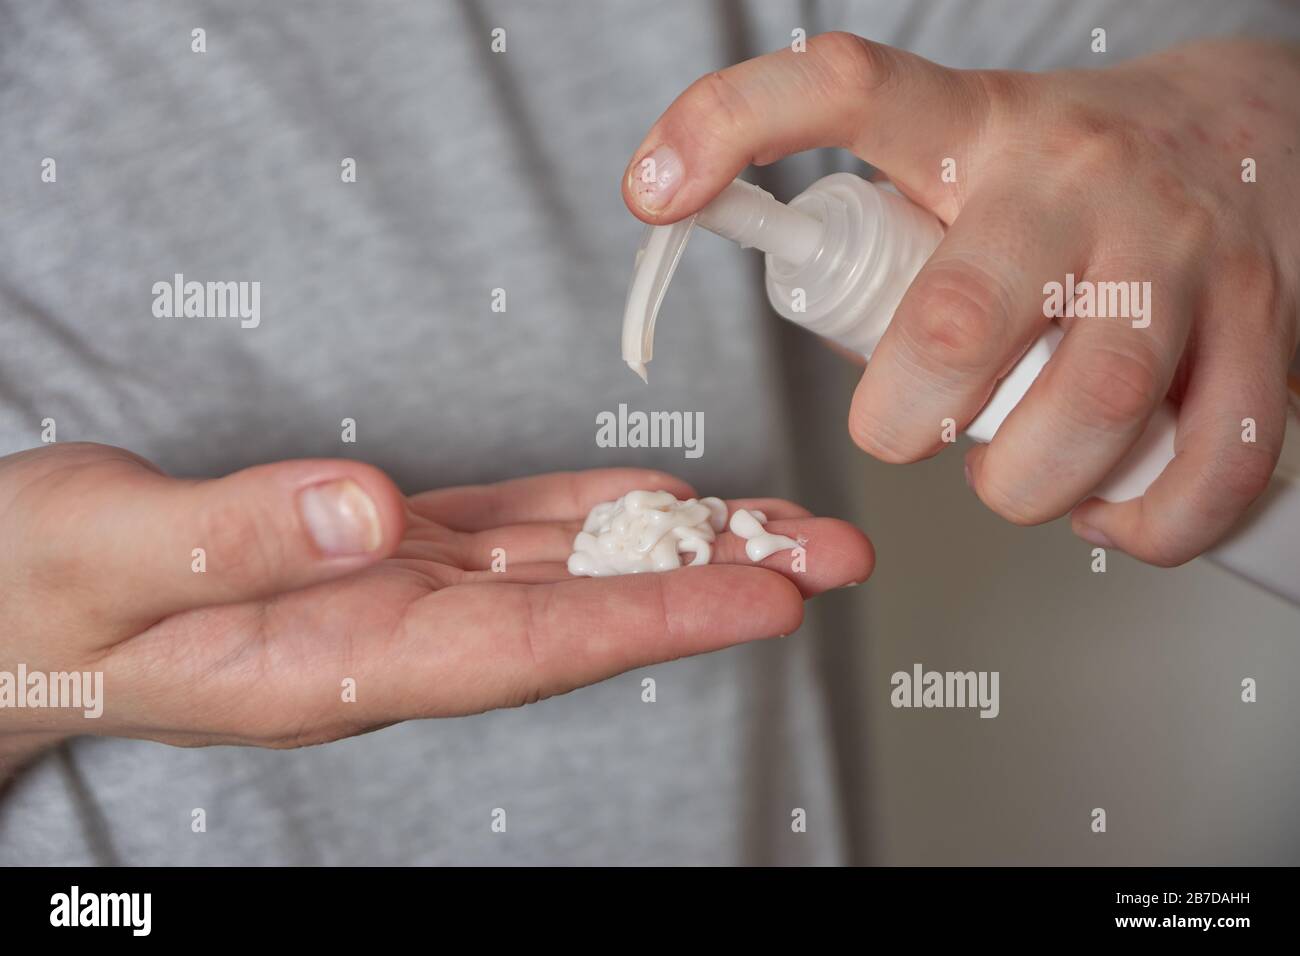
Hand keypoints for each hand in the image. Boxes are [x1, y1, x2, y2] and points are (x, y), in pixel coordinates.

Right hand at [0, 443, 870, 770]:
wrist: (9, 604)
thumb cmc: (40, 595)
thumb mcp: (102, 556)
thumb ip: (228, 538)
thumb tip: (359, 512)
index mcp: (330, 660)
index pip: (522, 648)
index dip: (646, 624)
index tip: (759, 604)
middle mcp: (390, 636)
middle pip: (579, 617)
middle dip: (706, 589)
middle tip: (827, 561)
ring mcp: (394, 592)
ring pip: (563, 570)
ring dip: (676, 549)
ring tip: (782, 531)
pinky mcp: (383, 549)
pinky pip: (510, 535)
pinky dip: (592, 515)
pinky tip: (660, 502)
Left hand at [623, 33, 1299, 564]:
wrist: (1260, 130)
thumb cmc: (1075, 175)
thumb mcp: (969, 158)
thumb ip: (883, 231)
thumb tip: (789, 315)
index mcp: (977, 129)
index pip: (843, 90)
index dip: (731, 125)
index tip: (653, 189)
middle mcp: (1076, 179)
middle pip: (958, 322)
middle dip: (904, 419)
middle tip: (899, 432)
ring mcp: (1182, 249)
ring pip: (1091, 406)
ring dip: (1025, 484)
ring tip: (1013, 477)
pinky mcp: (1268, 321)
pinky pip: (1209, 463)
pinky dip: (1147, 523)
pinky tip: (1109, 507)